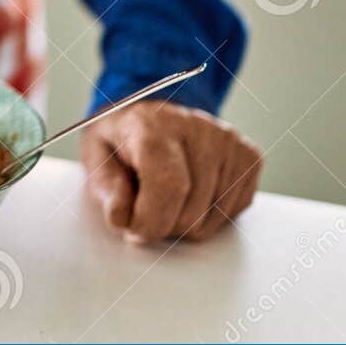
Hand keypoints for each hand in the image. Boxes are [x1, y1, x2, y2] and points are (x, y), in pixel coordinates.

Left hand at [81, 100, 261, 243]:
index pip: (168, 185)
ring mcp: (227, 139)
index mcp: (153, 124)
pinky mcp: (248, 154)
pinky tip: (193, 194)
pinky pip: (235, 208)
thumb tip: (121, 216)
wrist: (149, 116)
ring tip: (168, 200)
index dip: (151, 221)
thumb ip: (108, 189)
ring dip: (188, 223)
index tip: (135, 228)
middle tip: (147, 210)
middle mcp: (197, 127)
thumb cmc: (122, 141)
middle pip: (192, 209)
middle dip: (165, 225)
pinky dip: (212, 215)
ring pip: (214, 216)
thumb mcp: (98, 159)